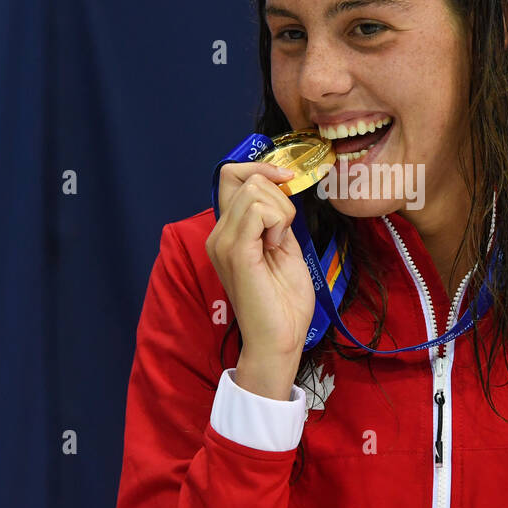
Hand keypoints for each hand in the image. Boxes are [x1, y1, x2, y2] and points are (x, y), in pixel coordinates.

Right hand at [206, 161, 313, 398]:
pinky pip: (259, 211)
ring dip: (281, 211)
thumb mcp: (285, 248)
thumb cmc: (283, 302)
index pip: (232, 174)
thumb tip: (283, 189)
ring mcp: (223, 242)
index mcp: (227, 233)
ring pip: (256, 190)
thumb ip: (277, 219)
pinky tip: (278, 247)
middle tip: (285, 232)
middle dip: (280, 197)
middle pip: (248, 178)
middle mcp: (218, 234)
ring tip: (280, 243)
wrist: (279, 339)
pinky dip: (279, 222)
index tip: (289, 180)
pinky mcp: (236, 252)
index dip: (262, 168)